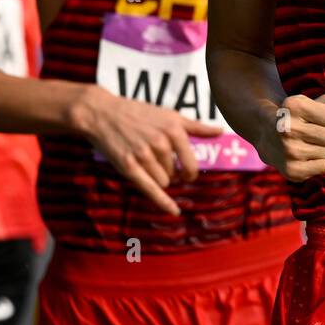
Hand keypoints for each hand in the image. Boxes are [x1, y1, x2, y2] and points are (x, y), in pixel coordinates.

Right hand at [72, 88, 222, 216]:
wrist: (103, 113)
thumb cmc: (138, 113)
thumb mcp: (169, 115)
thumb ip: (196, 126)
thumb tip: (221, 132)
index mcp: (174, 129)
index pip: (191, 164)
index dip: (189, 173)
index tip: (186, 174)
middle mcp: (161, 142)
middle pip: (175, 175)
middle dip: (170, 174)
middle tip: (160, 166)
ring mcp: (144, 155)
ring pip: (162, 182)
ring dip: (157, 178)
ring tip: (145, 163)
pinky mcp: (128, 165)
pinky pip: (150, 189)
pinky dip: (163, 202)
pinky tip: (173, 211)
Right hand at [256, 94, 324, 182]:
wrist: (267, 135)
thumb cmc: (300, 116)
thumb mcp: (318, 103)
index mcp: (293, 106)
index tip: (311, 118)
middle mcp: (287, 129)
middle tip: (311, 133)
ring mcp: (288, 151)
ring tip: (309, 144)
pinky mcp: (292, 171)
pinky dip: (321, 161)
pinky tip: (306, 156)